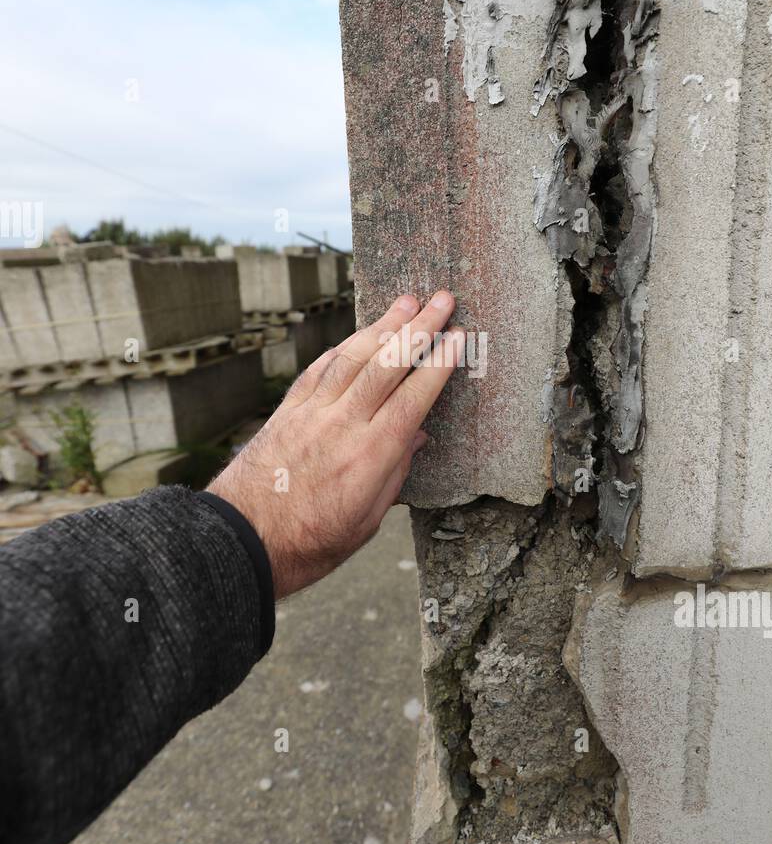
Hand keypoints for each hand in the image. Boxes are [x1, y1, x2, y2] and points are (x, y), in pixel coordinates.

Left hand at [207, 291, 463, 598]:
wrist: (241, 542)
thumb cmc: (309, 544)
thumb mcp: (365, 523)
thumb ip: (394, 474)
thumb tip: (417, 436)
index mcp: (370, 456)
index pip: (414, 397)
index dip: (439, 364)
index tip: (459, 337)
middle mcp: (342, 425)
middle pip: (387, 364)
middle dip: (419, 328)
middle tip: (442, 299)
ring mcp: (312, 413)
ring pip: (353, 357)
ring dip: (383, 326)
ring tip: (407, 303)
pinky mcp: (288, 412)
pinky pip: (320, 369)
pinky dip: (344, 348)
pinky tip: (359, 336)